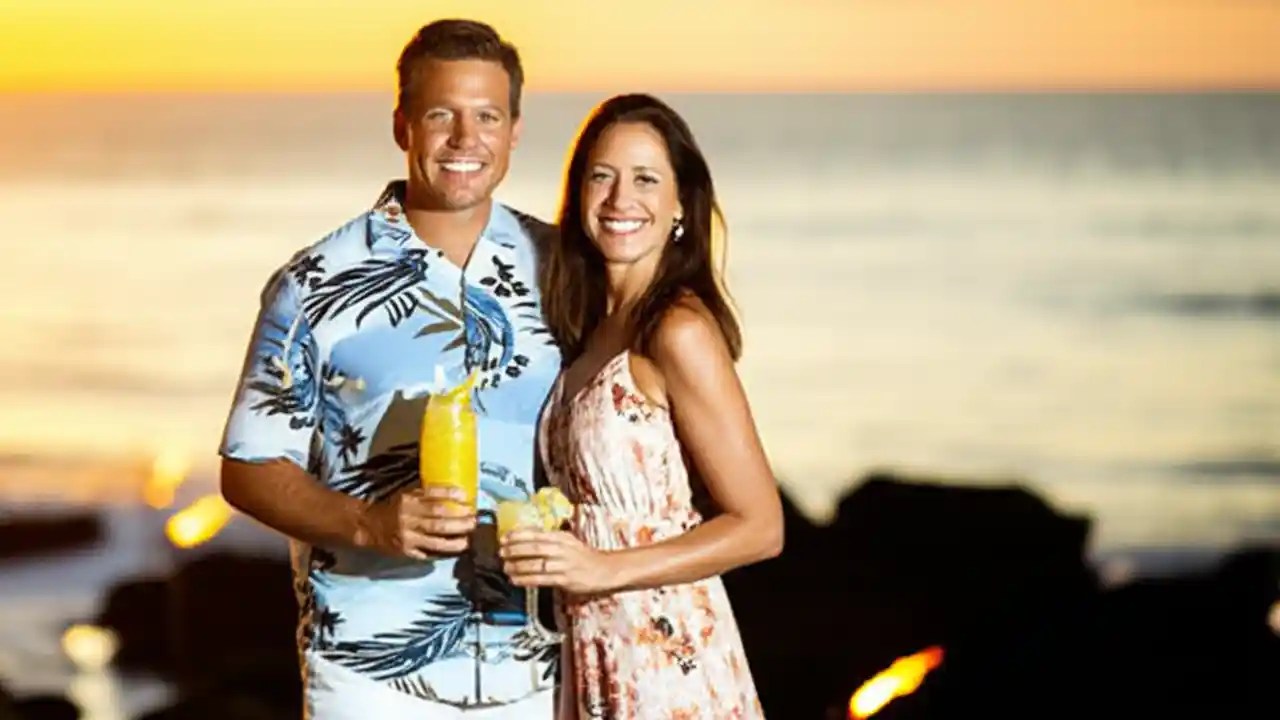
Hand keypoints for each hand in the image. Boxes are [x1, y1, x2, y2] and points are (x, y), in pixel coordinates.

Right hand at [355, 486, 475, 559]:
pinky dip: (443, 552)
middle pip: (438, 519)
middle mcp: (407, 517)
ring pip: (436, 539)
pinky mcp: (407, 551)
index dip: (450, 495)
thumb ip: (427, 494)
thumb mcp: (407, 494)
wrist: (370, 526)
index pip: (432, 495)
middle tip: (474, 520)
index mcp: (408, 500)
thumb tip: (456, 492)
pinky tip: (455, 550)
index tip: (467, 496)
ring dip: (455, 540)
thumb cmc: (394, 507)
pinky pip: (428, 553)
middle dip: (459, 520)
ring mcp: (407, 536)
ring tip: (468, 539)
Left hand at [500, 530, 618, 594]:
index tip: (503, 538)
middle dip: (513, 550)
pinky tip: (516, 580)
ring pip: (534, 564)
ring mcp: (563, 564)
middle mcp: (561, 548)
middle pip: (532, 547)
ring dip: (516, 566)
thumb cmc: (583, 556)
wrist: (605, 570)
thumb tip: (525, 536)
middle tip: (500, 552)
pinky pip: (541, 579)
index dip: (517, 535)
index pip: (535, 533)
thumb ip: (549, 538)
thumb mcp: (568, 541)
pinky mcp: (565, 579)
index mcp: (561, 537)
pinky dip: (526, 579)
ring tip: (505, 567)